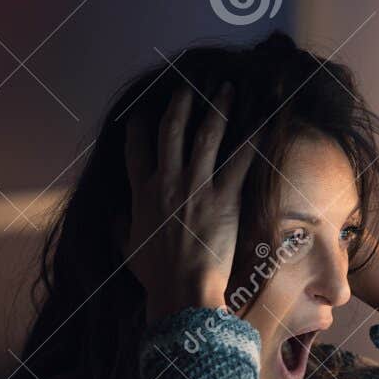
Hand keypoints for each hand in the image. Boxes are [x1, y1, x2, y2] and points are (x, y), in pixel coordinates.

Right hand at [123, 84, 254, 320]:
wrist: (182, 289)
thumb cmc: (156, 275)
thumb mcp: (128, 248)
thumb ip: (121, 226)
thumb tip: (115, 215)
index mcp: (142, 193)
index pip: (136, 149)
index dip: (138, 127)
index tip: (142, 112)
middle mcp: (167, 181)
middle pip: (171, 130)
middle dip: (180, 104)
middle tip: (187, 89)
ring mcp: (197, 186)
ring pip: (206, 136)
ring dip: (217, 108)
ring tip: (226, 89)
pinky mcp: (224, 198)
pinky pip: (240, 161)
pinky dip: (252, 139)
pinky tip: (263, 121)